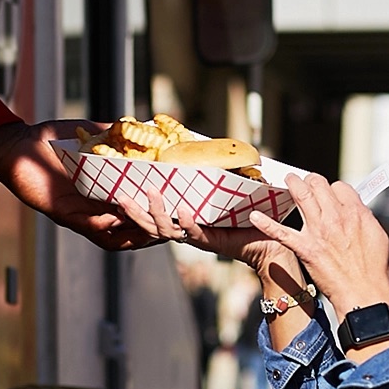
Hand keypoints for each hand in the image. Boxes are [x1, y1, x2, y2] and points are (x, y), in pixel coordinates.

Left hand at [0, 120, 157, 250]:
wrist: (17, 144)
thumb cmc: (49, 140)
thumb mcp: (88, 135)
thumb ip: (113, 134)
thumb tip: (140, 124)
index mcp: (101, 193)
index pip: (133, 210)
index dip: (153, 213)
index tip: (174, 207)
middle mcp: (91, 207)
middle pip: (125, 230)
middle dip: (147, 230)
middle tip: (168, 226)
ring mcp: (77, 213)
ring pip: (108, 235)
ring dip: (128, 233)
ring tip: (146, 227)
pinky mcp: (60, 212)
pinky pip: (85, 226)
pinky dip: (100, 224)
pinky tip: (115, 217)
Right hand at [118, 185, 300, 279]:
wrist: (268, 238)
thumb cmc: (246, 214)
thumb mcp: (223, 191)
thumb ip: (212, 174)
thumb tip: (204, 146)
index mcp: (183, 218)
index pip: (152, 213)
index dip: (135, 206)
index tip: (120, 191)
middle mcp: (185, 229)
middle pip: (150, 225)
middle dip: (135, 212)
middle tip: (121, 196)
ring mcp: (196, 237)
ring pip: (167, 230)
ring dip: (158, 212)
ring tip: (152, 194)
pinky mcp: (212, 242)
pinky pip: (194, 234)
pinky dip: (188, 222)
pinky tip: (184, 211)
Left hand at [248, 173, 388, 315]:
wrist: (364, 293)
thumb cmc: (374, 270)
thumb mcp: (378, 236)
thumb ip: (365, 218)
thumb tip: (356, 210)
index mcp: (356, 212)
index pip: (340, 187)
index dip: (334, 189)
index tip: (331, 194)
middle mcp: (335, 217)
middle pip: (319, 185)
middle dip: (311, 180)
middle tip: (306, 180)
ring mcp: (318, 231)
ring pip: (301, 196)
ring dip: (292, 184)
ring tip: (288, 180)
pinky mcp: (305, 248)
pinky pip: (282, 232)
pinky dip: (266, 224)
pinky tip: (254, 217)